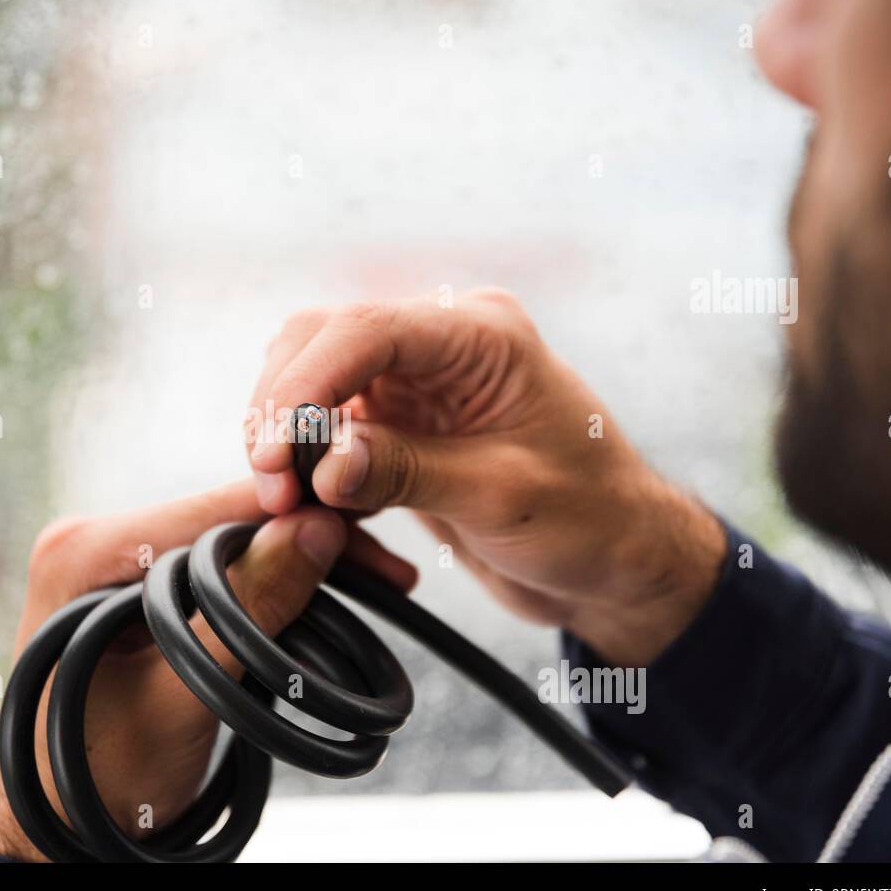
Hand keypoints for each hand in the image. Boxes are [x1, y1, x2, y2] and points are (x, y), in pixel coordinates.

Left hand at [0, 480, 415, 859]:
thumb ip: (246, 609)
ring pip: (230, 550)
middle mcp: (94, 544)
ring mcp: (115, 569)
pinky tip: (325, 597)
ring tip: (375, 581)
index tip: (366, 527)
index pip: (211, 509)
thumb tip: (314, 530)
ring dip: (298, 567)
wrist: (63, 832)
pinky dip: (271, 589)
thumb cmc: (99, 777)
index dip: (297, 514)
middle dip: (307, 544)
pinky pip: (217, 578)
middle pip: (225, 524)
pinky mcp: (138, 597)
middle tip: (387, 568)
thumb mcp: (184, 693)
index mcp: (84, 551)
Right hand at [246, 287, 725, 665]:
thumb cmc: (591, 517)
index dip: (305, 385)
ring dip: (284, 439)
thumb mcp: (502, 495)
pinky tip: (308, 511)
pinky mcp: (399, 431)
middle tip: (272, 486)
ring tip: (283, 503)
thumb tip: (320, 464)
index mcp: (480, 335)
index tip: (272, 450)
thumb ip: (408, 471)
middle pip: (321, 343)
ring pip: (312, 384)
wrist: (617, 560)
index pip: (366, 329)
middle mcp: (440, 348)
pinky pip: (327, 435)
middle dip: (282, 409)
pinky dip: (306, 470)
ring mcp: (415, 387)